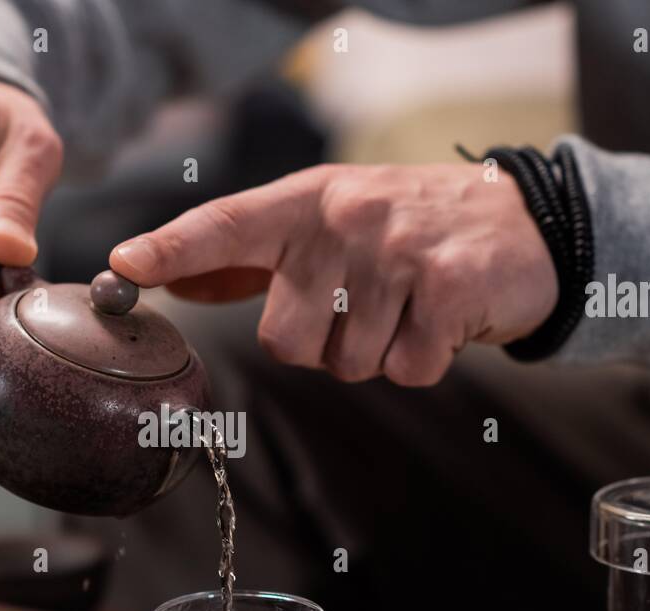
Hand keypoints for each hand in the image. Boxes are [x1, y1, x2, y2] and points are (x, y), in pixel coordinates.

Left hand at [109, 163, 556, 383]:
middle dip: (321, 346)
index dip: (173, 249)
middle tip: (365, 308)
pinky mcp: (445, 289)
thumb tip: (174, 280)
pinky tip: (441, 320)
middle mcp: (345, 218)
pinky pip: (405, 371)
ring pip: (347, 363)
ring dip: (377, 353)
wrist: (523, 226)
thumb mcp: (331, 222)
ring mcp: (397, 252)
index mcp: (307, 200)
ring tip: (408, 307)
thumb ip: (253, 256)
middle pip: (284, 341)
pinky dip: (423, 361)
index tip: (126, 266)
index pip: (226, 224)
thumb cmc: (411, 230)